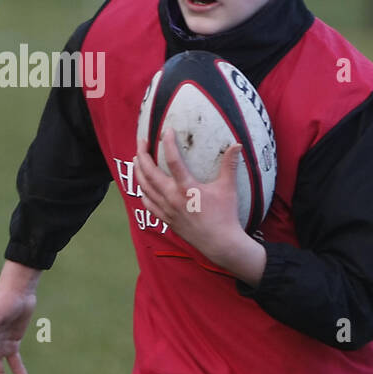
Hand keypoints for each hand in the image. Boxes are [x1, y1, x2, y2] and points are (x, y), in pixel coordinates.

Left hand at [134, 128, 247, 267]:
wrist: (220, 243)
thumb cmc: (225, 215)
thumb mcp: (228, 188)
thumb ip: (230, 165)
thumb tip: (237, 145)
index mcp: (186, 188)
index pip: (172, 160)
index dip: (168, 143)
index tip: (166, 130)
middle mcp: (172, 197)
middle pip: (149, 173)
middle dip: (142, 154)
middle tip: (141, 141)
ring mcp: (167, 209)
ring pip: (144, 188)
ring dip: (138, 172)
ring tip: (136, 160)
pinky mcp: (166, 219)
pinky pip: (148, 204)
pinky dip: (143, 194)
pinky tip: (142, 188)